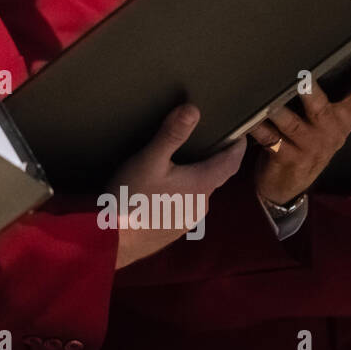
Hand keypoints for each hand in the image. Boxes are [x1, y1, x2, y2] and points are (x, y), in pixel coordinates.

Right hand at [110, 104, 245, 267]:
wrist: (112, 240)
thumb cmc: (131, 198)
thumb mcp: (149, 160)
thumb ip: (172, 134)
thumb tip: (194, 109)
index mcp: (202, 184)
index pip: (232, 162)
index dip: (238, 145)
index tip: (239, 132)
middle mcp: (201, 204)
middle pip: (215, 176)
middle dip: (212, 159)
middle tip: (202, 140)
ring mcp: (188, 220)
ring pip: (198, 192)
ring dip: (193, 178)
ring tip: (177, 163)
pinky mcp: (173, 230)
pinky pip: (184, 206)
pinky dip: (180, 194)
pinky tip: (160, 189)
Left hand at [249, 55, 350, 203]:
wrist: (292, 182)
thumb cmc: (317, 139)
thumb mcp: (347, 118)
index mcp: (344, 117)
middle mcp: (327, 131)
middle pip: (320, 106)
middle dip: (311, 92)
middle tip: (303, 77)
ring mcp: (306, 145)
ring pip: (289, 123)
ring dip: (278, 111)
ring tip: (268, 98)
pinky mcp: (284, 157)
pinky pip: (268, 139)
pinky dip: (258, 129)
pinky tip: (248, 119)